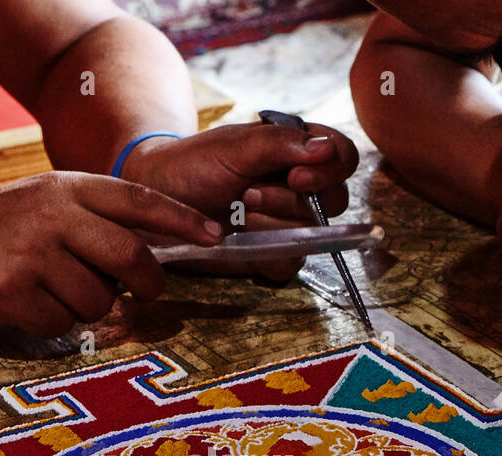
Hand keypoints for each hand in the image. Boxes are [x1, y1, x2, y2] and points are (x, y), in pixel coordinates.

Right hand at [0, 171, 222, 336]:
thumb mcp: (39, 207)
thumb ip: (89, 219)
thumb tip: (151, 251)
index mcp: (63, 188)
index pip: (137, 199)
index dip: (182, 220)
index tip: (215, 235)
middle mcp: (51, 214)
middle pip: (131, 255)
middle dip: (147, 282)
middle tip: (145, 293)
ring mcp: (30, 252)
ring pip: (98, 298)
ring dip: (87, 308)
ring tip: (53, 294)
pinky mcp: (11, 291)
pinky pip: (62, 324)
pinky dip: (52, 325)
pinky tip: (26, 307)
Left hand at [121, 121, 359, 279]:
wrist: (158, 198)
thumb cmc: (195, 163)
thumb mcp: (236, 145)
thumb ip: (281, 145)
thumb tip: (327, 150)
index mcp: (299, 152)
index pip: (343, 157)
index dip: (331, 169)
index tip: (295, 175)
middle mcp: (300, 189)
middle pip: (334, 200)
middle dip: (291, 199)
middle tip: (248, 193)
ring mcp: (287, 224)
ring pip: (313, 234)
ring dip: (274, 224)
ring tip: (239, 211)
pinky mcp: (270, 255)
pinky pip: (291, 263)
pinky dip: (269, 254)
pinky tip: (241, 238)